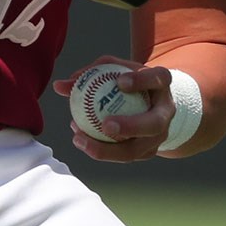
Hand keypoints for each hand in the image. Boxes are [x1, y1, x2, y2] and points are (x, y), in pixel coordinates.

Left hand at [51, 54, 175, 162]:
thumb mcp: (111, 69)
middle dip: (131, 126)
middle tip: (105, 124)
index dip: (142, 81)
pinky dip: (101, 150)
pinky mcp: (148, 151)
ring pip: (137, 149)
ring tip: (79, 139)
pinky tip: (80, 140)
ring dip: (107, 149)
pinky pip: (124, 156)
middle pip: (154, 124)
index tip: (120, 82)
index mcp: (161, 84)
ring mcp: (159, 136)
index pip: (157, 79)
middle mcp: (166, 112)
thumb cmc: (126, 79)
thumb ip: (89, 74)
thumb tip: (60, 86)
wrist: (149, 103)